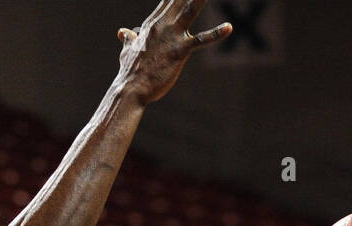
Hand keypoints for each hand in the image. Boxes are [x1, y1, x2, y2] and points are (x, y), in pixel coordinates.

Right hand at [116, 1, 232, 105]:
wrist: (130, 91)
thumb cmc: (129, 73)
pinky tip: (229, 27)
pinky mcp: (180, 51)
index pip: (166, 1)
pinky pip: (201, 40)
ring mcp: (171, 37)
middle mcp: (161, 25)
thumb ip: (129, 40)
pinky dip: (216, 34)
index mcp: (151, 25)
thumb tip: (123, 32)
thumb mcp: (127, 51)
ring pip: (190, 11)